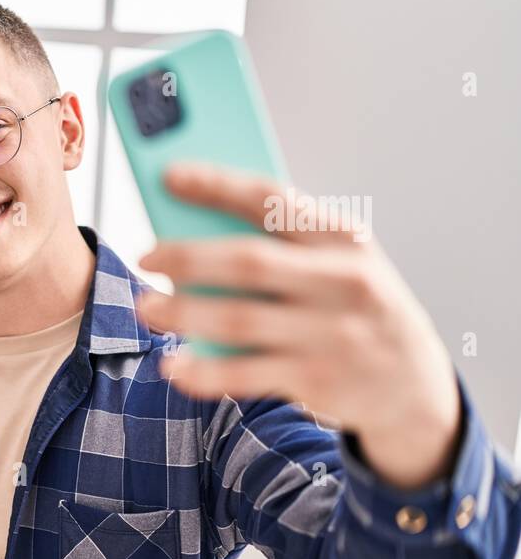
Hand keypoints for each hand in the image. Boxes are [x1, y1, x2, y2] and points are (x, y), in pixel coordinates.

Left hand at [134, 163, 461, 490]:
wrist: (413, 383)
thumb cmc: (353, 306)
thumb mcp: (337, 262)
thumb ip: (282, 243)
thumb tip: (193, 224)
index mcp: (344, 238)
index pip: (273, 201)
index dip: (217, 185)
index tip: (169, 175)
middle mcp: (342, 281)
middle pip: (248, 262)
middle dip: (188, 257)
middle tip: (145, 256)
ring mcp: (331, 333)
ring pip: (239, 320)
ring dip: (184, 313)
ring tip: (145, 307)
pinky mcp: (317, 378)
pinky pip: (246, 375)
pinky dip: (204, 373)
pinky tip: (173, 366)